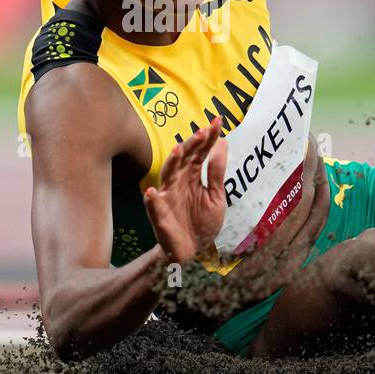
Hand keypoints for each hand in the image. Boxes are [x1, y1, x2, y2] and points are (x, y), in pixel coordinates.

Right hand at [144, 117, 228, 264]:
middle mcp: (179, 181)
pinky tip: (151, 192)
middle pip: (184, 159)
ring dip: (172, 163)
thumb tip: (223, 142)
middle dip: (193, 145)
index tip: (218, 121)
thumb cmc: (201, 222)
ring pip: (168, 175)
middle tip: (203, 131)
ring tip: (178, 150)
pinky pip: (154, 206)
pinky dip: (151, 200)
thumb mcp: (216, 195)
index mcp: (193, 176)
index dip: (209, 138)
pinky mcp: (159, 215)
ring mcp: (168, 196)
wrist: (192, 252)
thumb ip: (217, 171)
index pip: (200, 152)